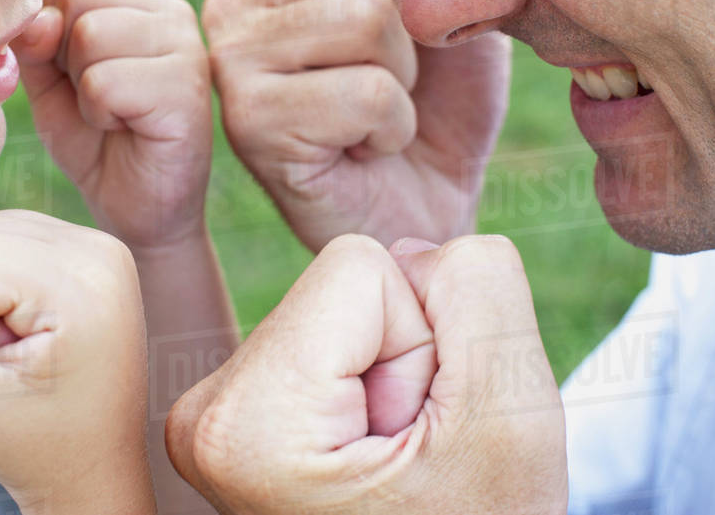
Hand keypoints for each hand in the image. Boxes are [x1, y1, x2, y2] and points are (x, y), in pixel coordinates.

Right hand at [0, 210, 154, 514]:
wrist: (94, 467)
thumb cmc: (35, 443)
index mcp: (82, 284)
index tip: (2, 362)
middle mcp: (100, 250)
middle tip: (11, 355)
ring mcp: (101, 245)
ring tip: (22, 344)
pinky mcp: (93, 248)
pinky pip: (7, 236)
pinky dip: (3, 281)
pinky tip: (32, 327)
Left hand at [12, 0, 211, 251]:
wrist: (138, 214)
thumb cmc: (94, 142)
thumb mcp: (47, 81)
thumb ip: (35, 37)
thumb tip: (38, 13)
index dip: (45, 18)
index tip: (63, 66)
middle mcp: (167, 12)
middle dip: (63, 52)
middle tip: (91, 95)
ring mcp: (185, 46)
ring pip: (90, 33)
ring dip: (82, 86)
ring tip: (109, 113)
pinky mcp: (187, 90)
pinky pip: (106, 81)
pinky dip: (99, 113)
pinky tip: (125, 128)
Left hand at [166, 233, 566, 514]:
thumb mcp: (509, 416)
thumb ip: (477, 286)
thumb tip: (418, 250)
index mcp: (248, 421)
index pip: (362, 266)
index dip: (423, 343)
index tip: (417, 435)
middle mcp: (205, 412)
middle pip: (341, 285)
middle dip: (402, 361)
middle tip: (407, 456)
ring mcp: (211, 415)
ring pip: (338, 310)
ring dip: (388, 380)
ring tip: (389, 464)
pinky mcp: (232, 414)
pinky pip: (324, 337)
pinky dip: (365, 390)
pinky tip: (366, 460)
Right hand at [203, 0, 510, 250]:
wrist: (424, 215)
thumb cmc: (437, 111)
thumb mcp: (449, 4)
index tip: (407, 25)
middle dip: (412, 21)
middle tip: (392, 77)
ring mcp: (231, 55)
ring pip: (368, 16)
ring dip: (405, 82)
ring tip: (376, 115)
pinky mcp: (248, 122)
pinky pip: (367, 92)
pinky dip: (393, 129)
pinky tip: (365, 150)